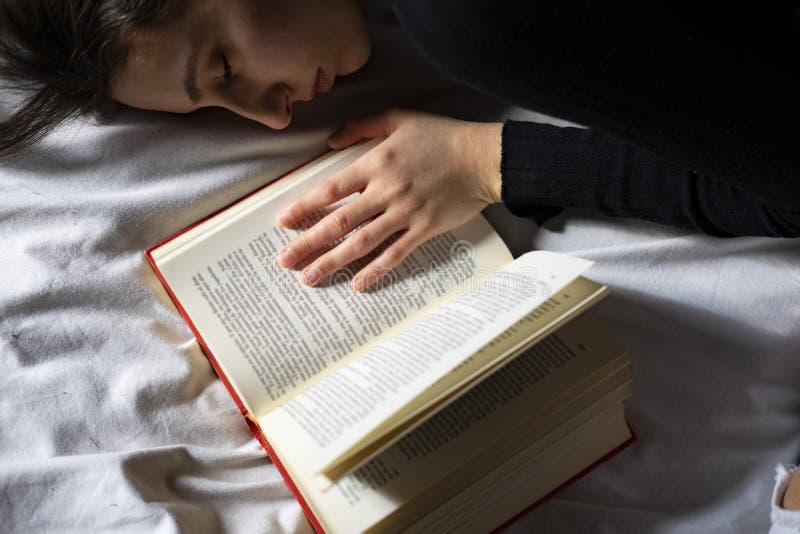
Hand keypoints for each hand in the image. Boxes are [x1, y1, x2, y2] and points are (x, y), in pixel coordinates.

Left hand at [276, 108, 502, 290]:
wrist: (483, 158)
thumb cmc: (442, 136)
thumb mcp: (399, 118)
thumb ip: (362, 126)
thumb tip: (332, 140)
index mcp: (376, 163)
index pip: (331, 189)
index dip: (304, 206)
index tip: (283, 222)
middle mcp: (386, 191)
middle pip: (340, 222)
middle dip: (309, 243)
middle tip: (285, 261)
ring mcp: (405, 213)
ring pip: (362, 242)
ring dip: (333, 261)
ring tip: (310, 277)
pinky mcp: (424, 229)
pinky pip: (396, 253)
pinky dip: (376, 270)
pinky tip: (357, 284)